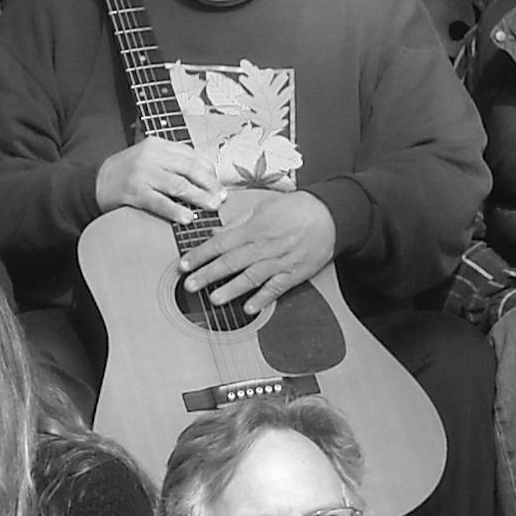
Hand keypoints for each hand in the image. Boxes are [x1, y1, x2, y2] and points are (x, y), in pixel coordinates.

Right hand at [95, 136, 225, 224]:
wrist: (93, 182)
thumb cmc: (126, 172)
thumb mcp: (149, 158)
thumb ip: (172, 163)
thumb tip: (205, 178)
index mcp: (157, 144)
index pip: (191, 155)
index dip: (209, 171)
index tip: (219, 184)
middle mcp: (151, 156)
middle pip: (189, 169)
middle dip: (209, 184)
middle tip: (221, 197)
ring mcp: (142, 174)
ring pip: (178, 186)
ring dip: (199, 197)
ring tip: (212, 206)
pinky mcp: (134, 192)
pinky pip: (160, 203)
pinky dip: (176, 210)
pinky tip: (188, 218)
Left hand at [184, 186, 338, 314]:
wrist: (331, 215)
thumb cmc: (297, 208)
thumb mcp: (263, 207)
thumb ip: (237, 223)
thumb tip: (215, 233)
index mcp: (254, 228)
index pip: (220, 243)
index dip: (200, 255)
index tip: (184, 264)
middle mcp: (264, 246)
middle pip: (230, 262)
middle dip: (207, 274)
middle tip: (190, 285)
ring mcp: (279, 261)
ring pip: (251, 277)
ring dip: (231, 289)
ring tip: (214, 299)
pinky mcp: (294, 273)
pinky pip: (276, 288)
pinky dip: (263, 299)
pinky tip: (250, 308)